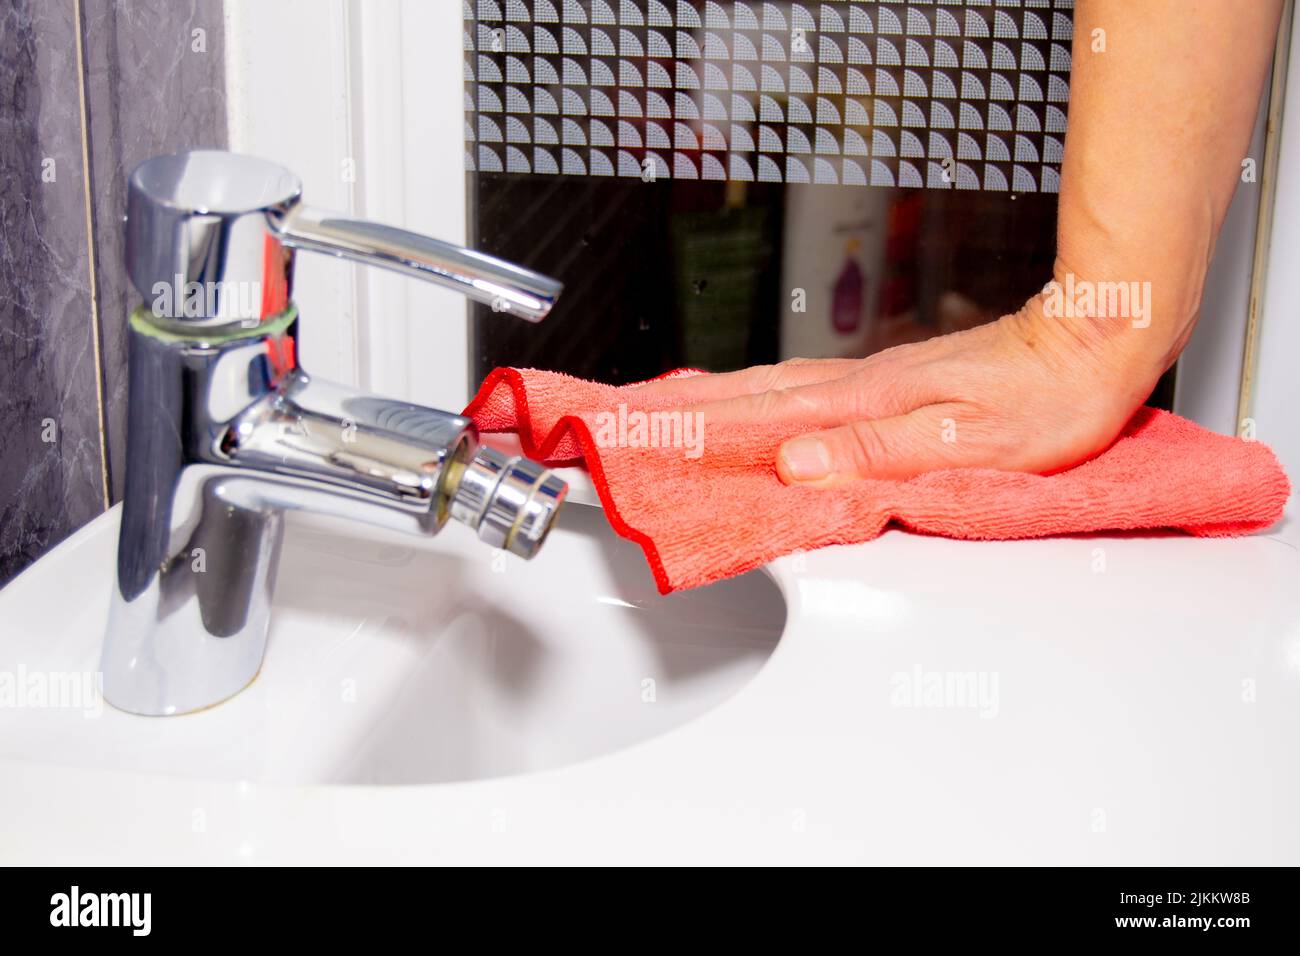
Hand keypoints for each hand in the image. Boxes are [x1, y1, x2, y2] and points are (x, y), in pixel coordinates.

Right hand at [636, 297, 1168, 484]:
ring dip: (715, 401)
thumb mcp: (961, 441)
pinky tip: (758, 404)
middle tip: (628, 418)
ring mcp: (869, 381)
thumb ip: (873, 452)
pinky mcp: (889, 384)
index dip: (693, 427)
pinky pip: (803, 391)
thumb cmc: (1043, 398)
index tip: (637, 432)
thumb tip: (795, 463)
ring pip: (772, 389)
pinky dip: (762, 397)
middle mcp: (856, 386)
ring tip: (670, 411)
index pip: (757, 414)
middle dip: (685, 409)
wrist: (1094, 339)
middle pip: (749, 395)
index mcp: (862, 403)